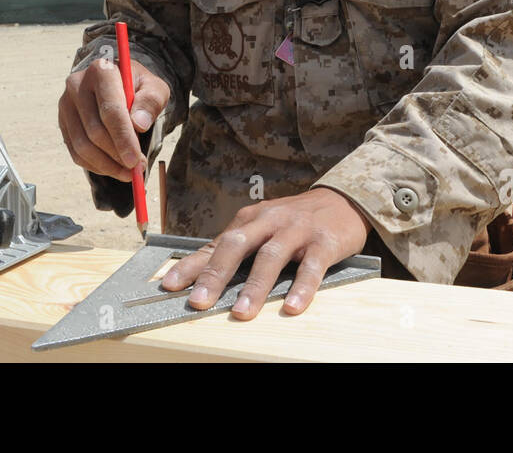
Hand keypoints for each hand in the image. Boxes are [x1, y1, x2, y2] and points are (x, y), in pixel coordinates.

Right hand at [58, 56, 169, 181]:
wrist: (118, 83)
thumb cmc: (138, 87)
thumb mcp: (155, 88)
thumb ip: (151, 102)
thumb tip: (139, 124)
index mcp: (101, 71)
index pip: (110, 110)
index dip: (123, 138)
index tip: (135, 160)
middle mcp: (77, 85)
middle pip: (95, 131)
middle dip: (117, 155)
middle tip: (137, 169)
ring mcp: (66, 104)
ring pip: (83, 145)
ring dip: (106, 165)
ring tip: (128, 172)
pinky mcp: (63, 122)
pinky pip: (75, 152)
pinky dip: (95, 165)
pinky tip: (113, 167)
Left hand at [159, 188, 370, 318]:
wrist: (343, 200)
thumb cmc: (294, 220)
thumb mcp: (262, 228)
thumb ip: (236, 249)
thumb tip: (199, 275)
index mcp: (249, 220)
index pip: (216, 245)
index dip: (192, 266)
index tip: (169, 287)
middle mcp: (269, 221)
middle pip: (237, 246)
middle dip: (216, 275)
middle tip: (199, 302)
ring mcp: (296, 230)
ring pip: (271, 256)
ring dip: (255, 285)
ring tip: (242, 312)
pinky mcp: (324, 242)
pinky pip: (311, 267)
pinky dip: (302, 288)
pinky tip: (293, 307)